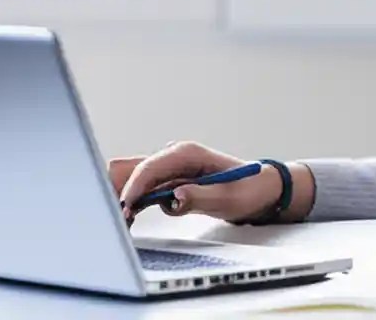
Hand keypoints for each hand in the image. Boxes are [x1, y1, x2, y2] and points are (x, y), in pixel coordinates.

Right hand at [110, 141, 280, 225]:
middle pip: (133, 168)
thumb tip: (175, 197)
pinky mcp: (167, 181)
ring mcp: (168, 168)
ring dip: (125, 198)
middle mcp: (174, 156)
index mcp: (187, 153)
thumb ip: (200, 196)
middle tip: (119, 217)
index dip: (134, 187)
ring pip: (132, 178)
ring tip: (123, 222)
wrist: (257, 188)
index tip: (126, 208)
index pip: (150, 167)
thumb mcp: (228, 197)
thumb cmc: (247, 188)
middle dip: (121, 190)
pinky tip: (130, 220)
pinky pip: (142, 189)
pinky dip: (132, 203)